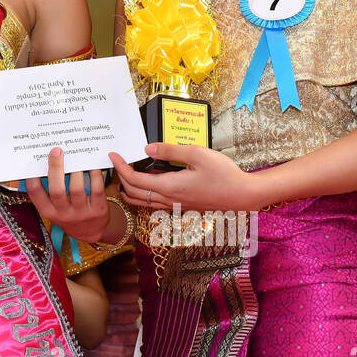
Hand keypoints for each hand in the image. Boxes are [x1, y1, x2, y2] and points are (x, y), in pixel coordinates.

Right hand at [25, 148, 109, 241]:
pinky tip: (92, 166)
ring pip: (77, 189)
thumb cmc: (68, 214)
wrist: (90, 232)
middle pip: (57, 190)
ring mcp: (81, 213)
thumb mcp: (54, 209)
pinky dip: (94, 175)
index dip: (32, 179)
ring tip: (76, 156)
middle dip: (55, 168)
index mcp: (48, 212)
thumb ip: (47, 191)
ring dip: (76, 170)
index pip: (35, 195)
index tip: (33, 163)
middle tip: (56, 151)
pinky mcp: (98, 210)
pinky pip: (96, 189)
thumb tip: (42, 164)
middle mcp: (63, 214)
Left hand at [114, 143, 262, 212]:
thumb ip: (171, 151)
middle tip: (116, 163)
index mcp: (170, 187)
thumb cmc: (225, 174)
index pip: (134, 181)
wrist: (244, 196)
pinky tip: (149, 182)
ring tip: (124, 174)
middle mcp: (170, 200)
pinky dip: (144, 194)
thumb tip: (148, 149)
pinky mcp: (183, 207)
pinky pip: (155, 203)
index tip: (112, 155)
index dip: (120, 168)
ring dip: (130, 189)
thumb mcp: (198, 154)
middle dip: (120, 178)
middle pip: (134, 194)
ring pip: (143, 202)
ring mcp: (176, 206)